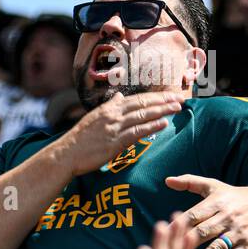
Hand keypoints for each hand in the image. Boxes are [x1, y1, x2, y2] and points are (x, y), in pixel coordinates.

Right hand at [53, 91, 184, 175]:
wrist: (67, 153)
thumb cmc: (80, 138)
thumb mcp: (94, 117)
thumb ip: (109, 107)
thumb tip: (118, 97)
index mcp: (109, 108)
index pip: (137, 99)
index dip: (155, 96)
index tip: (169, 95)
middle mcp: (113, 114)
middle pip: (143, 104)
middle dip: (163, 100)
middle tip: (180, 98)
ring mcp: (114, 127)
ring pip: (142, 116)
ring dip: (161, 111)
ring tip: (177, 108)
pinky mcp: (114, 142)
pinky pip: (136, 132)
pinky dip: (151, 127)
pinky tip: (163, 123)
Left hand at [165, 175, 247, 248]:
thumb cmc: (234, 196)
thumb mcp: (214, 186)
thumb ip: (190, 182)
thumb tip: (167, 181)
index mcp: (216, 203)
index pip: (194, 215)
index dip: (178, 225)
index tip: (162, 235)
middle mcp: (226, 217)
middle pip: (203, 232)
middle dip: (186, 245)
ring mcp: (237, 233)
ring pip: (216, 248)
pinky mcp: (246, 245)